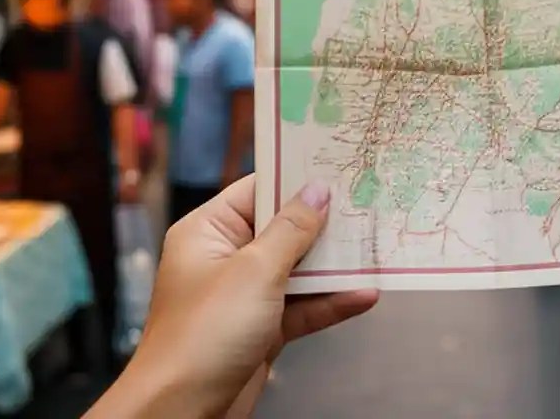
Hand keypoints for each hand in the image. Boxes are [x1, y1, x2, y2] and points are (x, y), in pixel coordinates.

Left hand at [88, 177, 378, 417]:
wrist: (183, 411)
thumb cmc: (202, 336)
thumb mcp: (254, 271)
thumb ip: (292, 230)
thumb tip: (318, 191)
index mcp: (208, 232)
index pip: (256, 190)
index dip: (295, 178)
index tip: (336, 165)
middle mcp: (224, 259)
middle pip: (282, 229)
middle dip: (324, 223)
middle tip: (368, 203)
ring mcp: (244, 296)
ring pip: (298, 270)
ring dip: (334, 265)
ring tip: (376, 247)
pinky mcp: (261, 329)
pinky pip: (302, 307)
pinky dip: (331, 303)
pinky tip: (364, 295)